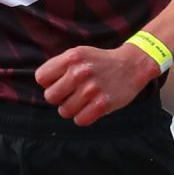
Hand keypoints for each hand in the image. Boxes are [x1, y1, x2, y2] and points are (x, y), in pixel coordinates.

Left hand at [36, 42, 161, 125]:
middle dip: (59, 98)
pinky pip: (79, 120)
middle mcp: (80, 72)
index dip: (49, 83)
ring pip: (64, 111)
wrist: (132, 65)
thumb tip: (43, 86)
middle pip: (50, 97)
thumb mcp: (78, 54)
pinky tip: (91, 108)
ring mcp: (91, 89)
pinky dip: (83, 117)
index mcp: (72, 57)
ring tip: (83, 100)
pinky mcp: (102, 104)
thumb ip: (59, 66)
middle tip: (72, 93)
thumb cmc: (99, 62)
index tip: (61, 82)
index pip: (41, 78)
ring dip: (72, 109)